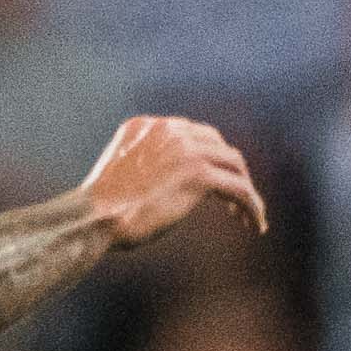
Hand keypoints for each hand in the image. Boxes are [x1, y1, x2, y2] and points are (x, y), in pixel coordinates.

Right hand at [80, 113, 266, 248]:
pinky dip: (252, 206)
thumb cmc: (101, 209)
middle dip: (230, 171)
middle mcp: (169, 130)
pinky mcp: (199, 175)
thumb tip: (172, 183)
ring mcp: (186, 149)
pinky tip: (255, 224)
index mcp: (146, 125)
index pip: (193, 134)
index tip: (214, 183)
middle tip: (234, 199)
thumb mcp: (122, 173)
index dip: (208, 158)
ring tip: (248, 216)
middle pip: (218, 145)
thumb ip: (145, 164)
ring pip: (234, 166)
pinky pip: (240, 189)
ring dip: (245, 191)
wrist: (94, 218)